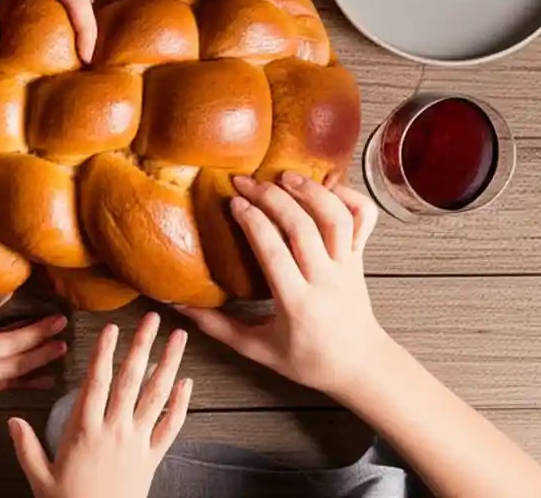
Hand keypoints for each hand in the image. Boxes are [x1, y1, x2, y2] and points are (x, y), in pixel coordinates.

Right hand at [0, 298, 68, 426]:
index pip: (19, 338)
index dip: (41, 330)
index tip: (59, 321)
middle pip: (24, 357)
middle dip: (46, 348)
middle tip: (66, 340)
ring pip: (18, 374)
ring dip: (39, 367)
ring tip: (57, 364)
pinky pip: (6, 387)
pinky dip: (22, 383)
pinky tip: (31, 382)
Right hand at [9, 313, 191, 497]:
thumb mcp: (39, 478)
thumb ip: (26, 446)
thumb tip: (11, 420)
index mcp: (85, 431)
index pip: (96, 382)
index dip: (103, 353)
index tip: (111, 329)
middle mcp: (115, 431)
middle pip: (131, 380)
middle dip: (142, 345)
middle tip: (152, 318)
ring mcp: (137, 443)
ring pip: (156, 397)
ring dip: (169, 365)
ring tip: (178, 338)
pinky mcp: (152, 458)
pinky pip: (171, 427)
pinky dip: (181, 405)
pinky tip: (188, 383)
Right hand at [176, 173, 383, 395]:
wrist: (360, 366)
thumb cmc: (308, 359)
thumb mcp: (257, 349)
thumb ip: (217, 327)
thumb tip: (177, 306)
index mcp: (296, 303)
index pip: (273, 252)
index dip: (252, 222)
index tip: (233, 203)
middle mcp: (325, 280)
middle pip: (302, 227)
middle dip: (271, 197)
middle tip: (245, 181)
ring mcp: (347, 266)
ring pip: (335, 217)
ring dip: (310, 191)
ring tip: (283, 175)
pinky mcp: (360, 258)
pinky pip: (363, 219)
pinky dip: (348, 196)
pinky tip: (325, 185)